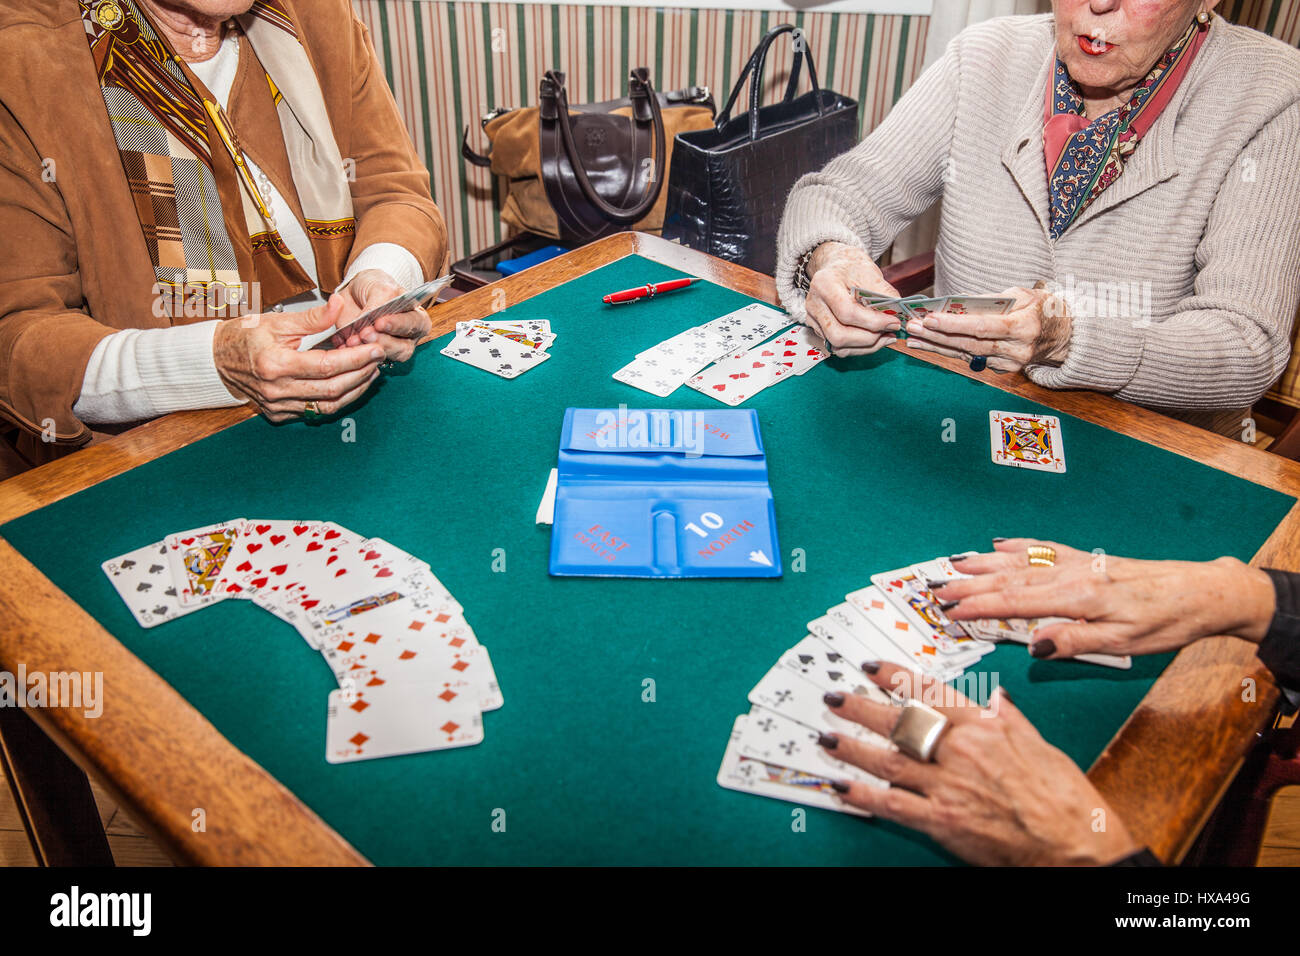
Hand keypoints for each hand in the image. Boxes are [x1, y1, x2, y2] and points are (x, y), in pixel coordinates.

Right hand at [213, 293, 384, 422]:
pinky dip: (336, 399)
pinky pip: (315, 412)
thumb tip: (339, 304)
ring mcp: (278, 406)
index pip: (327, 366)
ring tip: (369, 372)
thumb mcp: (277, 321)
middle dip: (361, 374)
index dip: (356, 359)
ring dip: (353, 390)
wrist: (216, 359)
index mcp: (275, 365)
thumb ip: (313, 318)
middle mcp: (277, 391)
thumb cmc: (244, 336)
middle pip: (332, 390)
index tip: (375, 349)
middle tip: (378, 359)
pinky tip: (349, 384)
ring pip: (327, 406)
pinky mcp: (279, 414)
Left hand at [338, 268, 432, 362]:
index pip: (414, 324)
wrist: (355, 293)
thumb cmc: (374, 287)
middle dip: (383, 341)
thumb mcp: (378, 287)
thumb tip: (369, 318)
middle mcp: (408, 337)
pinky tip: (347, 344)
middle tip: (365, 333)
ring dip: (370, 349)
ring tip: (353, 339)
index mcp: (416, 317)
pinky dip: (357, 353)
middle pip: (403, 347)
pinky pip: (369, 360)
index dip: (398, 325)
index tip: (380, 322)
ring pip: (388, 357)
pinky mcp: (374, 355)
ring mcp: (392, 349)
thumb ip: (377, 303)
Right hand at [801, 242, 901, 356]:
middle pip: (838, 335)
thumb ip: (884, 294)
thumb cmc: (852, 268)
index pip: (847, 312)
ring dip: (866, 346)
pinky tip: (875, 338)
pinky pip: (838, 348)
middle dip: (869, 339)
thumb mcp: (871, 272)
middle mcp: (814, 304)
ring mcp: (813, 319)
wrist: (837, 267)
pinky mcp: (818, 330)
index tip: (893, 322)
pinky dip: (860, 347)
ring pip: (838, 346)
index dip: (873, 322)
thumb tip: (897, 315)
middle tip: (890, 331)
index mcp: (824, 285)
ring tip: (885, 336)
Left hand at [822, 661, 1140, 864]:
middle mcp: (961, 751)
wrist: (1075, 846)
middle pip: (900, 723)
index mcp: (984, 727)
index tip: (871, 667)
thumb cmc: (1064, 797)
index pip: (930, 694)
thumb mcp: (1039, 744)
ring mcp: (949, 786)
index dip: (895, 678)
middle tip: (833, 695)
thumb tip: (993, 697)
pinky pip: (893, 805)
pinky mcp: (942, 822)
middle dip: (861, 707)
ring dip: (852, 746)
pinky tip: (841, 785)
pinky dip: (863, 795)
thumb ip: (1007, 718)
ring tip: (825, 735)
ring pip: (889, 760)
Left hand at [905, 286, 1071, 371]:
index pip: (983, 327)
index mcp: (1024, 327)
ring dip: (937, 347)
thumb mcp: (1022, 295)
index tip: (930, 318)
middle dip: (937, 336)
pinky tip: (929, 345)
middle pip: (970, 345)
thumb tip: (956, 302)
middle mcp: (1017, 350)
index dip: (954, 325)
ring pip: (967, 355)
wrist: (1064, 334)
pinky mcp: (1004, 370)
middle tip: (912, 327)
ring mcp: (1010, 364)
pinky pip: (972, 360)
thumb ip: (990, 300)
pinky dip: (950, 352)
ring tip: (913, 338)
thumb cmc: (1041, 308)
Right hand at [938, 538, 1277, 658]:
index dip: (979, 608)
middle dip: (969, 585)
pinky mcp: (1087, 559)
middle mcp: (1072, 574)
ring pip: (1020, 560)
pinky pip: (1042, 548)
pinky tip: (999, 544)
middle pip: (1009, 578)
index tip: (951, 613)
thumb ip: (1076, 640)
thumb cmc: (1167, 621)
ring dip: (984, 563)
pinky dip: (1017, 546)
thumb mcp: (1125, 643)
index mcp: (1078, 598)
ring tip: (953, 565)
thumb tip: (1036, 644)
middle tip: (936, 590)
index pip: (1016, 603)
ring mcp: (1078, 563)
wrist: (1201, 591)